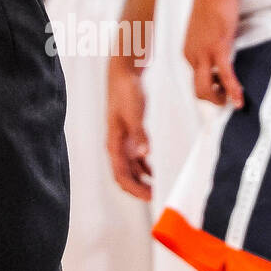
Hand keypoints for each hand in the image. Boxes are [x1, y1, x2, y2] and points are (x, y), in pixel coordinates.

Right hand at [106, 51, 151, 199]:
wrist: (124, 73)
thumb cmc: (126, 92)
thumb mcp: (135, 114)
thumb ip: (140, 136)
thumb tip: (144, 155)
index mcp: (114, 142)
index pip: (120, 175)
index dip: (134, 189)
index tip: (150, 197)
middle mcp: (116, 144)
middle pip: (124, 175)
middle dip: (138, 188)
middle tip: (156, 196)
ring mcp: (123, 139)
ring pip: (130, 168)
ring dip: (141, 179)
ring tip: (157, 186)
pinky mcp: (130, 133)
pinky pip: (135, 157)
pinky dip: (144, 167)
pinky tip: (154, 170)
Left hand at [183, 0, 244, 107]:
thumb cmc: (212, 4)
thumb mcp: (207, 30)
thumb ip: (210, 44)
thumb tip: (220, 54)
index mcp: (188, 51)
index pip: (196, 80)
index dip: (212, 89)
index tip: (224, 91)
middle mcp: (191, 54)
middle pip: (198, 90)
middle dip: (213, 100)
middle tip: (228, 101)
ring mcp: (203, 52)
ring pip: (206, 88)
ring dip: (220, 99)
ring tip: (234, 102)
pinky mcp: (217, 47)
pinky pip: (224, 75)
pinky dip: (232, 90)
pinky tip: (240, 99)